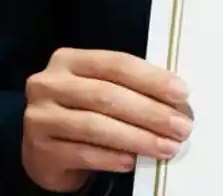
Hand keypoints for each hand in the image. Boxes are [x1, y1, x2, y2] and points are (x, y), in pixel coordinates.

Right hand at [22, 47, 192, 191]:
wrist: (46, 150)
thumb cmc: (84, 112)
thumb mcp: (101, 90)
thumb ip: (130, 87)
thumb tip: (177, 100)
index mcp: (69, 60)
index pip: (116, 64)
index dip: (151, 78)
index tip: (182, 93)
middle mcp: (49, 84)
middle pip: (107, 95)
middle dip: (151, 112)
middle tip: (181, 127)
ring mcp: (40, 117)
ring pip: (96, 125)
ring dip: (138, 138)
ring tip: (166, 147)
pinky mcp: (40, 149)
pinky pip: (82, 153)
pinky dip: (111, 158)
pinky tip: (132, 162)